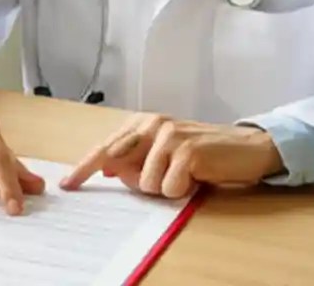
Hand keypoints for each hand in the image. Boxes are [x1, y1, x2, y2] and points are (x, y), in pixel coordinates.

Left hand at [60, 112, 282, 198]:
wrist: (246, 147)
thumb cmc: (202, 154)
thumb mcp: (164, 154)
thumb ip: (136, 159)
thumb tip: (109, 171)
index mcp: (142, 123)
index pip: (105, 147)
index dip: (84, 166)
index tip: (67, 183)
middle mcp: (152, 124)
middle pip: (115, 158)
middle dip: (127, 181)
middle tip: (158, 183)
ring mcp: (169, 135)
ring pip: (144, 182)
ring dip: (164, 188)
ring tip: (185, 176)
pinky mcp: (187, 150)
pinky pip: (168, 187)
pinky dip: (182, 191)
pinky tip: (196, 178)